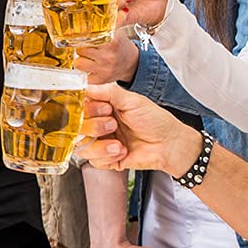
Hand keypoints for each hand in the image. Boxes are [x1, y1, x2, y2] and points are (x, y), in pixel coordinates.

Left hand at [72, 29, 137, 83]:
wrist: (131, 64)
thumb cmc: (120, 46)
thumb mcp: (116, 32)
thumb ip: (106, 24)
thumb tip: (94, 7)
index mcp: (112, 41)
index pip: (87, 36)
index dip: (83, 35)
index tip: (81, 35)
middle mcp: (108, 56)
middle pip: (80, 49)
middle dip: (82, 47)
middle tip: (90, 47)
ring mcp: (104, 69)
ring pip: (78, 62)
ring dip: (82, 59)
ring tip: (90, 57)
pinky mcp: (101, 80)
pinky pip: (83, 75)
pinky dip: (86, 71)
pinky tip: (93, 66)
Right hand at [74, 82, 201, 173]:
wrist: (169, 144)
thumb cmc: (156, 120)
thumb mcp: (133, 100)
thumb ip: (108, 92)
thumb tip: (87, 86)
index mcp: (104, 107)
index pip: (80, 106)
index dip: (87, 109)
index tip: (104, 108)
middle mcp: (100, 124)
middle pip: (77, 127)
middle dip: (94, 127)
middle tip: (113, 124)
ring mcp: (102, 142)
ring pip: (82, 146)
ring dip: (99, 145)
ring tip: (117, 142)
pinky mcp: (106, 159)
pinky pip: (93, 161)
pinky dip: (107, 156)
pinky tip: (121, 151)